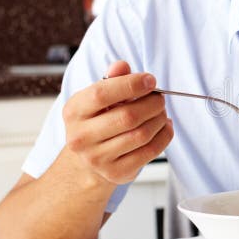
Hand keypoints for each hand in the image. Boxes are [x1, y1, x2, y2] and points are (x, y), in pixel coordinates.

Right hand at [62, 61, 173, 184]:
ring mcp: (98, 158)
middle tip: (160, 98)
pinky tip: (164, 126)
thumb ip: (112, 80)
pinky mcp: (117, 173)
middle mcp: (81, 137)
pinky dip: (164, 135)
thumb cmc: (97, 122)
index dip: (130, 84)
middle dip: (152, 104)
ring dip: (159, 119)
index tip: (150, 80)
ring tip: (161, 111)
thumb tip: (122, 66)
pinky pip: (150, 151)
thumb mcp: (98, 98)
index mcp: (74, 112)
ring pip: (141, 135)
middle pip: (127, 116)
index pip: (101, 94)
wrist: (87, 161)